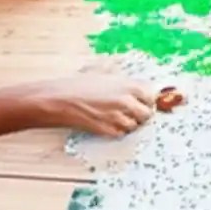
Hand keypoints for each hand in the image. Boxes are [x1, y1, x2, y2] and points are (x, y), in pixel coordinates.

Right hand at [23, 71, 157, 137]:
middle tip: (131, 112)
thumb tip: (138, 87)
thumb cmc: (77, 86)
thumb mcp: (104, 75)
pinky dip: (117, 131)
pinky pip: (121, 134)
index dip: (147, 100)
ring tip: (115, 116)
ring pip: (135, 126)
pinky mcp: (108, 130)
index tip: (143, 102)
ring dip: (129, 123)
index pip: (152, 96)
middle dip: (141, 114)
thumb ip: (123, 83)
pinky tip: (107, 123)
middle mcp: (126, 101)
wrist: (57, 100)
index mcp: (128, 85)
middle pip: (147, 114)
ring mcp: (118, 117)